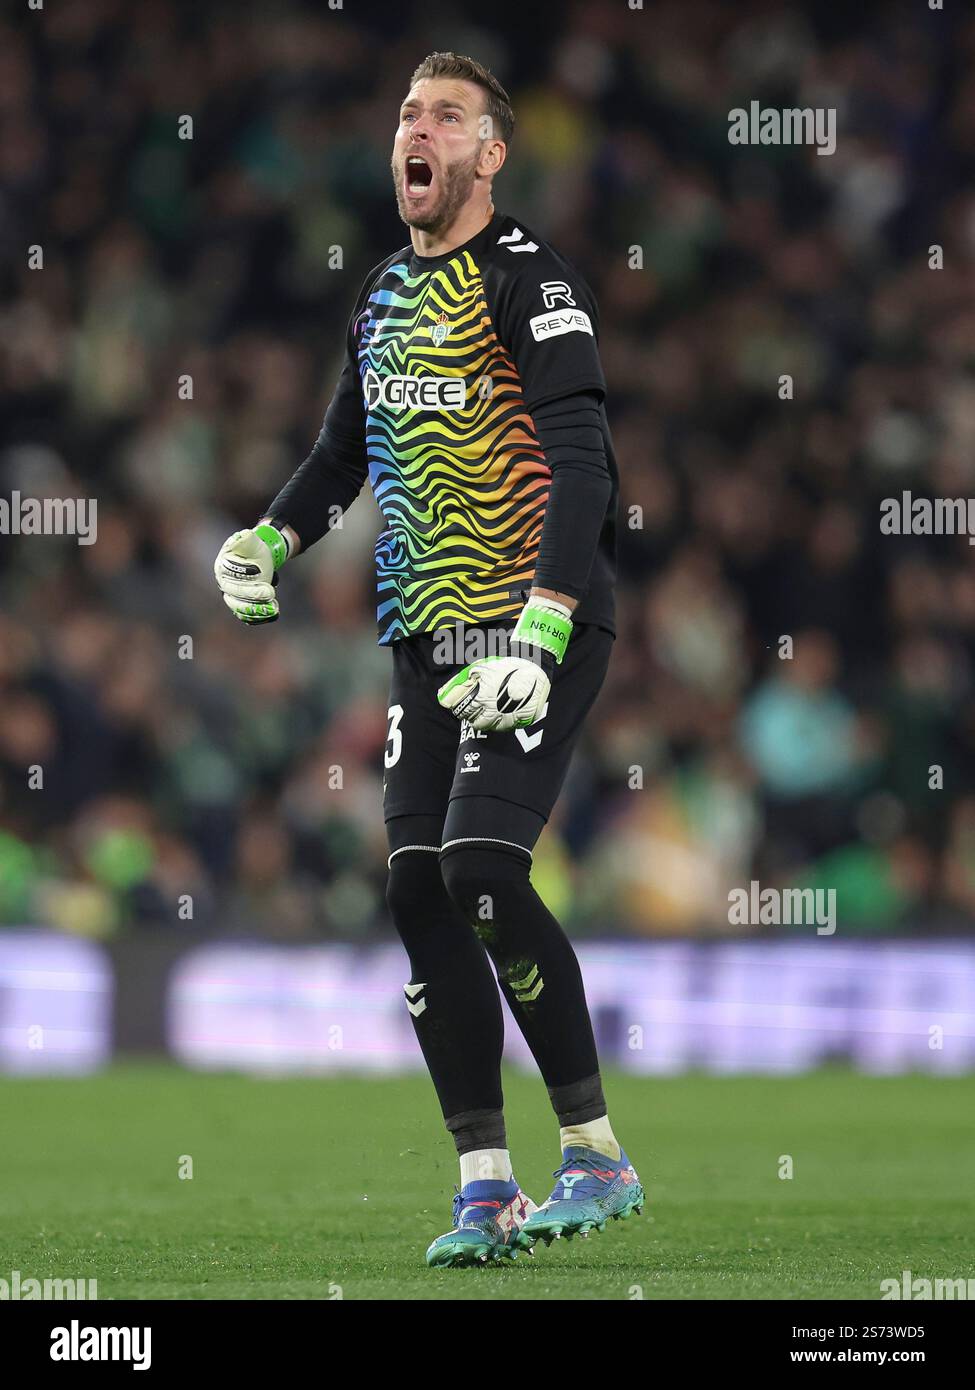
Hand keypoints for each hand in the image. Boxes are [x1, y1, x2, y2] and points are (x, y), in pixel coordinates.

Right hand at [214, 524, 288, 623]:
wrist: (258, 557)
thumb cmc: (252, 548)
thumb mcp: (250, 541)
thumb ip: (246, 540)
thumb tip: (245, 535)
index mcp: (222, 569)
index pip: (233, 580)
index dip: (250, 585)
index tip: (267, 585)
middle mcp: (225, 585)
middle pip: (236, 597)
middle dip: (254, 598)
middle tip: (272, 595)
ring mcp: (233, 596)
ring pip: (241, 609)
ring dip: (257, 612)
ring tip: (274, 609)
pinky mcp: (242, 604)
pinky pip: (247, 616)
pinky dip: (259, 618)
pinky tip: (272, 615)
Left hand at [437, 598, 572, 731]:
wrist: (533, 664)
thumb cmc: (505, 664)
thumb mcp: (482, 668)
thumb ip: (465, 681)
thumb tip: (448, 694)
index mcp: (482, 698)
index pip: (465, 713)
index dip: (463, 712)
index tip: (463, 710)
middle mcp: (494, 710)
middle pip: (479, 724)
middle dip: (475, 719)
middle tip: (477, 714)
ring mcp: (510, 716)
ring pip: (494, 728)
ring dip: (490, 723)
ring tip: (491, 714)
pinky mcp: (524, 718)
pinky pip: (510, 726)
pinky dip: (505, 722)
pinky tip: (504, 714)